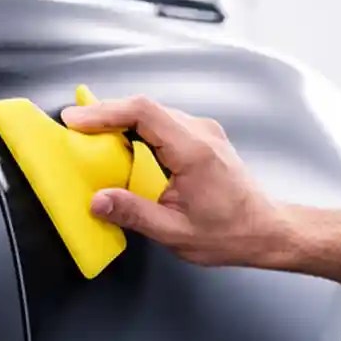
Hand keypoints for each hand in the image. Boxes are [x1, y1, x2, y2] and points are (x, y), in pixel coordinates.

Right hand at [60, 95, 286, 266]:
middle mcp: (200, 133)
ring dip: (119, 120)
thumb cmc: (230, 234)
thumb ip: (134, 214)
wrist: (267, 230)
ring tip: (90, 134)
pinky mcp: (202, 138)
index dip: (105, 112)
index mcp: (194, 151)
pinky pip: (163, 122)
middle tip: (73, 126)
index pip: (144, 113)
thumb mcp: (176, 232)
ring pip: (153, 112)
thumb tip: (98, 201)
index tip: (76, 119)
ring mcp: (203, 132)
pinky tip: (120, 143)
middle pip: (145, 107)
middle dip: (105, 113)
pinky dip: (136, 128)